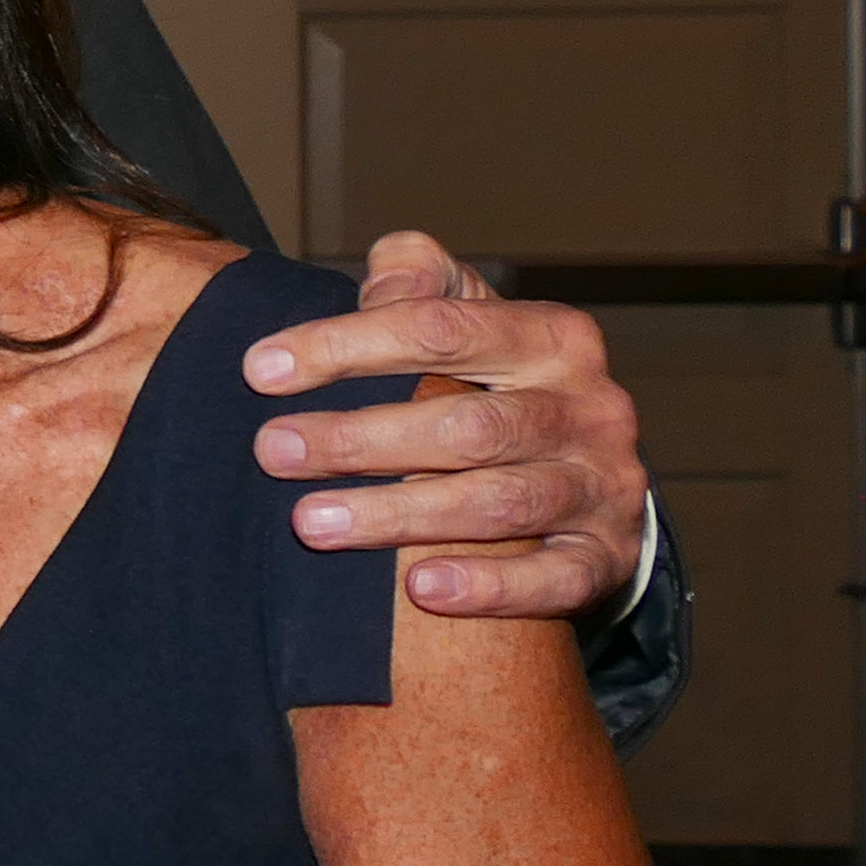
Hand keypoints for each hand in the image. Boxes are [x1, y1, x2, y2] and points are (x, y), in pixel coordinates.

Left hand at [243, 230, 651, 621]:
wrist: (591, 474)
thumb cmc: (500, 384)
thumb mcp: (469, 318)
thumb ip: (419, 285)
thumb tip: (382, 275)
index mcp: (552, 337)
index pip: (440, 329)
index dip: (345, 345)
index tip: (260, 370)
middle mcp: (589, 408)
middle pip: (467, 425)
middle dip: (359, 439)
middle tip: (271, 450)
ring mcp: (603, 486)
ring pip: (498, 503)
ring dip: (398, 514)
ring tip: (309, 522)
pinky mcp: (606, 557)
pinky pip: (556, 578)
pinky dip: (489, 587)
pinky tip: (420, 589)